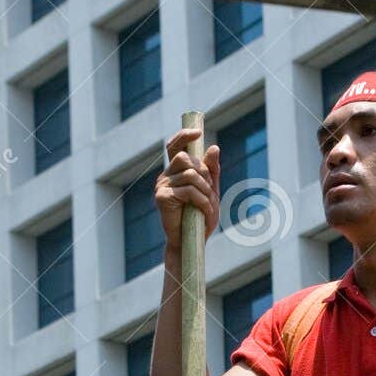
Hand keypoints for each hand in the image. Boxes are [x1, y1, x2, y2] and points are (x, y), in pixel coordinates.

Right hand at [155, 127, 220, 249]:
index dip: (184, 136)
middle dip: (205, 175)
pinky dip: (202, 201)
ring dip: (206, 191)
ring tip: (208, 206)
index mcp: (175, 172)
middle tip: (211, 194)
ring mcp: (161, 186)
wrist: (190, 242)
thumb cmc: (200, 218)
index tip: (198, 132)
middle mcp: (165, 176)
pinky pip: (189, 190)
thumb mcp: (210, 192)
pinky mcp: (162, 198)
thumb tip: (213, 147)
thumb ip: (212, 171)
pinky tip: (203, 211)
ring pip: (191, 174)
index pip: (175, 146)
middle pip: (187, 159)